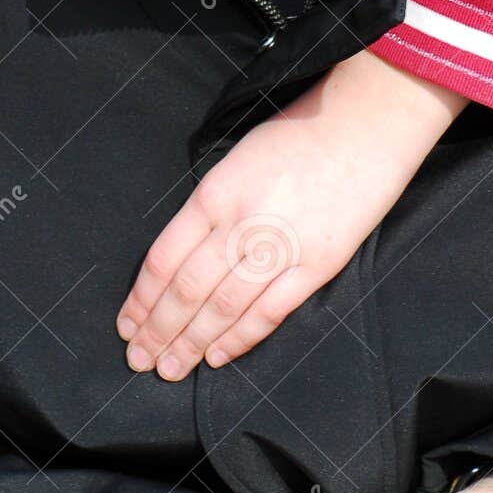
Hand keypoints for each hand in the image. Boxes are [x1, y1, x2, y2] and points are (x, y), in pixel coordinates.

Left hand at [117, 48, 465, 378]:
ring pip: (223, 308)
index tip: (127, 324)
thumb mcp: (235, 159)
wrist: (365, 122)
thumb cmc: (298, 134)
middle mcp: (240, 223)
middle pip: (187, 291)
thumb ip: (210, 206)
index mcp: (214, 193)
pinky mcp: (318, 265)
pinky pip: (270, 312)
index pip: (164, 258)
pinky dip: (241, 339)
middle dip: (158, 331)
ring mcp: (280, 247)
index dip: (141, 299)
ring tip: (170, 370)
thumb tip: (184, 255)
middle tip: (140, 359)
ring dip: (192, 344)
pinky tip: (218, 357)